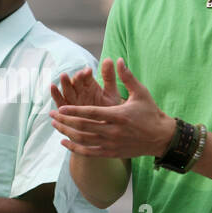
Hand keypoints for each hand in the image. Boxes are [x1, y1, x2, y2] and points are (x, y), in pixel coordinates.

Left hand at [48, 58, 174, 158]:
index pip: (91, 113)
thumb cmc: (150, 112)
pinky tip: (64, 142)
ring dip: (66, 133)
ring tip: (54, 125)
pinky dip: (74, 148)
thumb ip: (127, 77)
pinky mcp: (111, 152)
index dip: (74, 111)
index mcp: (118, 115)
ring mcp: (111, 144)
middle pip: (83, 127)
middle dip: (64, 121)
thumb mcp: (141, 92)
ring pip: (83, 140)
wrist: (160, 138)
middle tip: (51, 115)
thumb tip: (117, 60)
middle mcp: (112, 131)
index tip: (60, 108)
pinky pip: (89, 152)